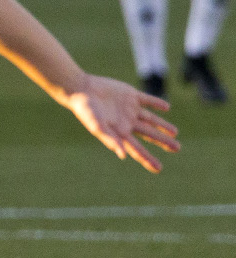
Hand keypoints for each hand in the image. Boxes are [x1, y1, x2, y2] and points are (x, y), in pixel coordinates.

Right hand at [62, 73, 179, 172]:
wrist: (80, 88)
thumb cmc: (86, 109)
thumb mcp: (97, 126)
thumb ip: (110, 140)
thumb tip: (123, 156)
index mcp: (119, 132)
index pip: (137, 149)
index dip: (147, 159)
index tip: (158, 169)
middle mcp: (126, 122)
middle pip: (148, 134)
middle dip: (162, 141)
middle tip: (177, 148)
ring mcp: (129, 109)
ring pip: (150, 119)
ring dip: (162, 125)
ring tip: (174, 132)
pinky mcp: (130, 95)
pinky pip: (147, 100)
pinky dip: (157, 103)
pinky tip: (166, 108)